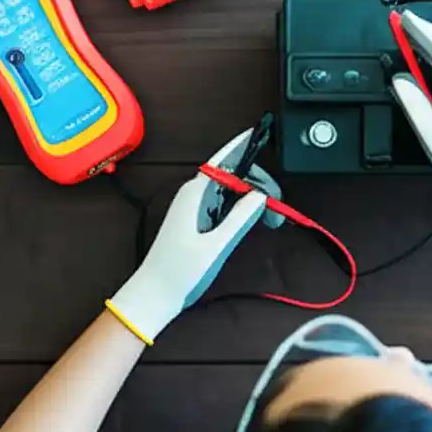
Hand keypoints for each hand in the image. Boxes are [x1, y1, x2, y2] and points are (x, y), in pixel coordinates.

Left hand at [107, 130, 268, 343]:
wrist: (154, 295)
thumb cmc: (180, 272)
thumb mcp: (215, 246)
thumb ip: (239, 219)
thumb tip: (259, 196)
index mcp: (194, 195)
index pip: (222, 162)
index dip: (241, 148)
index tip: (257, 135)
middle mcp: (192, 195)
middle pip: (228, 175)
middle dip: (255, 182)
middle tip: (277, 204)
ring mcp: (192, 207)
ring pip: (227, 190)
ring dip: (249, 196)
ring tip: (271, 215)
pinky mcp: (194, 220)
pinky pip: (220, 203)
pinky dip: (238, 207)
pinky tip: (252, 218)